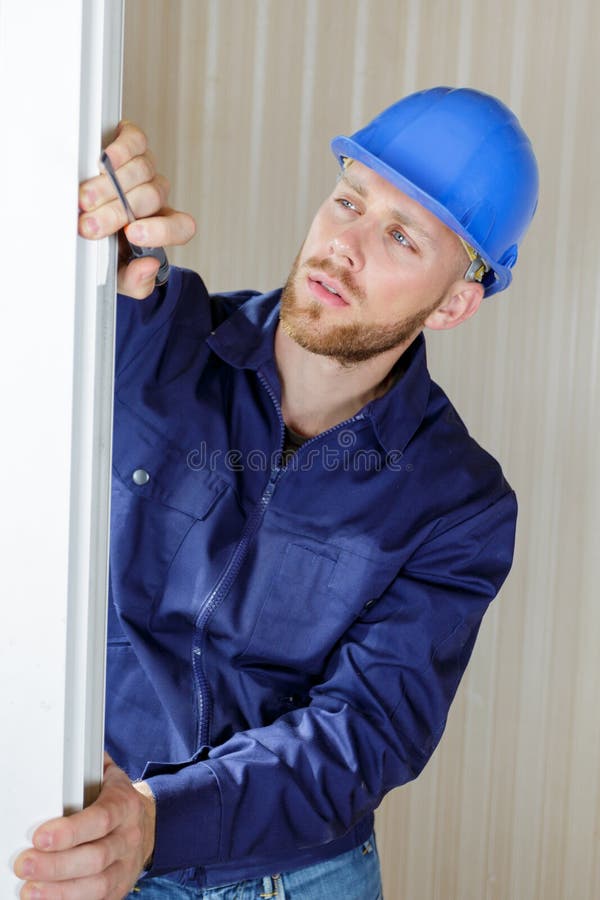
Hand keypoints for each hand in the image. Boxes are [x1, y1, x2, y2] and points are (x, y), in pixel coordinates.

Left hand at [13, 754, 155, 899]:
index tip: (40, 836)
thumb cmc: (116, 800)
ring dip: (60, 891)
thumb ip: (89, 764)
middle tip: (25, 863)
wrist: (147, 825)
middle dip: (56, 865)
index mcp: (125, 805)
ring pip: (96, 885)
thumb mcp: (109, 776)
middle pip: (95, 857)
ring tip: (30, 889)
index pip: (100, 819)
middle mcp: (129, 837)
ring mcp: (126, 866)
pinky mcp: (119, 888)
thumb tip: (67, 748)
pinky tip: (47, 899)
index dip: (70, 831)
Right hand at [78, 120, 195, 298]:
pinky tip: (105, 161)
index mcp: (161, 227)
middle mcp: (155, 198)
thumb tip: (149, 267)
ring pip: (142, 172)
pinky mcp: (131, 144)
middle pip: (150, 199)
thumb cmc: (102, 247)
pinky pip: (136, 142)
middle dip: (116, 213)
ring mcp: (145, 170)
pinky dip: (121, 150)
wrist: (80, 223)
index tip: (132, 235)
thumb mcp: (118, 275)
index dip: (162, 230)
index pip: (181, 227)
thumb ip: (137, 282)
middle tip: (89, 224)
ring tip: (86, 199)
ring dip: (110, 187)